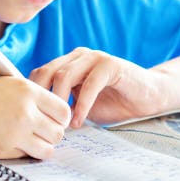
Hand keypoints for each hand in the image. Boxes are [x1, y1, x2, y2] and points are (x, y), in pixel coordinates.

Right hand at [0, 77, 70, 159]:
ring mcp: (16, 132)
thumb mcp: (6, 85)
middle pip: (58, 132)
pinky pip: (27, 155)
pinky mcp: (5, 149)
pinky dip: (23, 152)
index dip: (61, 118)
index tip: (56, 120)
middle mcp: (25, 111)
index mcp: (27, 90)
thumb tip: (53, 115)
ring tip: (30, 140)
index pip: (63, 110)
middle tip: (42, 131)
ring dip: (41, 146)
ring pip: (48, 149)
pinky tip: (10, 142)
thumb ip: (30, 98)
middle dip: (52, 134)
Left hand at [29, 47, 171, 127]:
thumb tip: (38, 123)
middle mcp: (78, 56)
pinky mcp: (111, 65)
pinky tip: (80, 121)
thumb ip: (62, 106)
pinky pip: (90, 84)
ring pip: (64, 75)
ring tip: (62, 124)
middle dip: (42, 99)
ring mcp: (94, 57)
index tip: (31, 119)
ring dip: (60, 102)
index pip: (39, 74)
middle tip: (44, 123)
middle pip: (46, 72)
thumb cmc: (113, 102)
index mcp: (67, 62)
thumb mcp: (80, 105)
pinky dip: (82, 105)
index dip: (33, 96)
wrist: (147, 97)